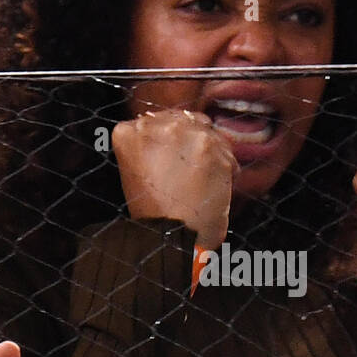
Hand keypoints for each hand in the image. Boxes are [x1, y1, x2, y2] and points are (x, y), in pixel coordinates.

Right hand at [113, 109, 235, 249]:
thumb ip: (150, 145)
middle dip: (192, 142)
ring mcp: (187, 135)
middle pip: (185, 120)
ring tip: (202, 181)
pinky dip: (226, 168)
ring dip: (211, 153)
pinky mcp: (212, 149)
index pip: (157, 120)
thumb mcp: (135, 171)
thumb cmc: (153, 213)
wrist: (170, 236)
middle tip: (191, 170)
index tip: (174, 156)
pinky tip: (214, 187)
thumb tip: (175, 133)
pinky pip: (227, 151)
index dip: (170, 138)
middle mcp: (157, 126)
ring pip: (209, 133)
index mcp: (128, 132)